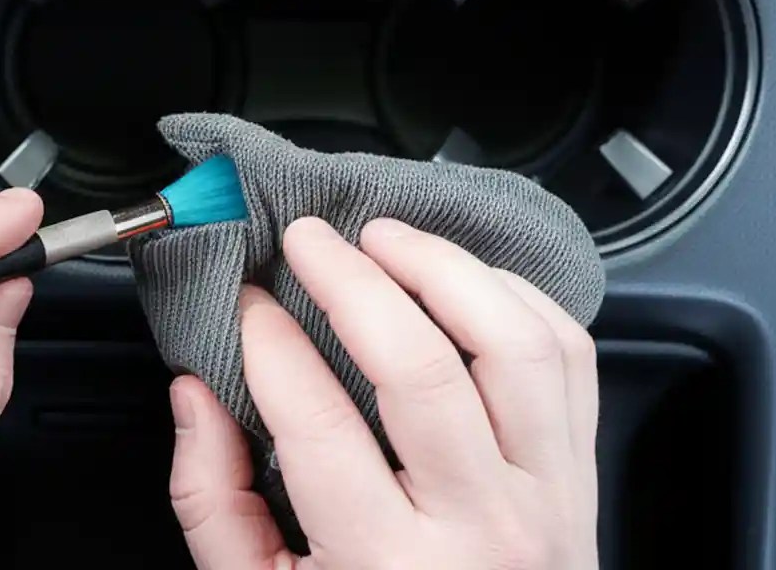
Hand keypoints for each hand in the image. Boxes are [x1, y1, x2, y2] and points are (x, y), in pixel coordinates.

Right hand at [169, 217, 598, 568]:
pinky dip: (516, 298)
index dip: (270, 343)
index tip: (245, 303)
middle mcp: (479, 528)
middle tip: (306, 241)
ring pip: (513, 345)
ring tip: (386, 238)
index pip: (318, 423)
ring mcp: (545, 495)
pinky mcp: (580, 473)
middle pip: (423, 368)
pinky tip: (462, 279)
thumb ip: (214, 502)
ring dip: (445, 270)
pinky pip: (568, 356)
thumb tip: (195, 397)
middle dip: (353, 280)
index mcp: (385, 565)